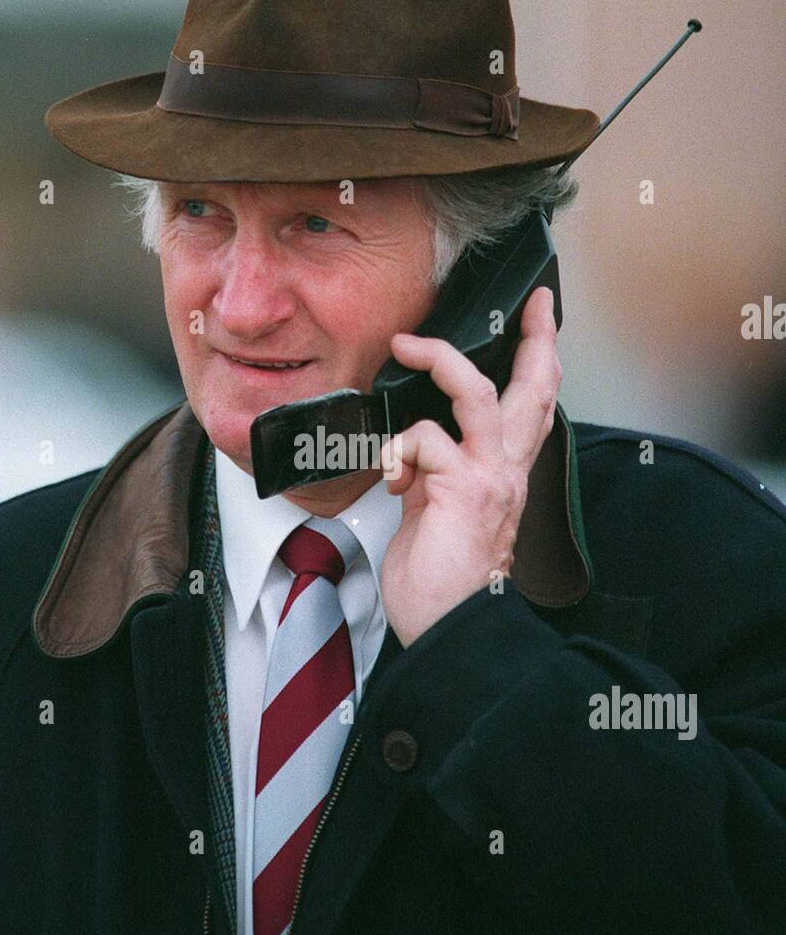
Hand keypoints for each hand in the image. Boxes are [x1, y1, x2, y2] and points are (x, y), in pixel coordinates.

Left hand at [379, 285, 560, 647]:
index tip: (541, 315)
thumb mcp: (441, 513)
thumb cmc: (443, 583)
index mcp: (505, 473)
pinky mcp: (464, 490)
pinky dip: (397, 449)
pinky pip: (425, 440)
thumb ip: (437, 474)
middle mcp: (507, 470)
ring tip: (409, 349)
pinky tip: (392, 478)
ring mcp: (489, 477)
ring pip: (477, 393)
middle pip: (535, 386)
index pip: (534, 404)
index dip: (541, 356)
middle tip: (530, 304)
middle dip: (534, 336)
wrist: (450, 630)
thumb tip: (416, 450)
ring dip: (441, 363)